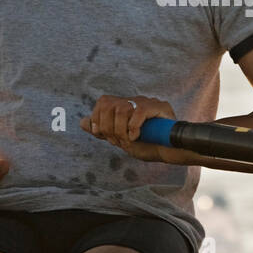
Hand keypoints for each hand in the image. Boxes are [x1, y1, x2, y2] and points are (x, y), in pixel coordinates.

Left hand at [79, 95, 193, 163]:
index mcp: (125, 106)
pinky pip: (139, 111)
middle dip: (107, 126)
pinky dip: (133, 126)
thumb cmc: (147, 145)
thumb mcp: (120, 139)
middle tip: (116, 140)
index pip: (103, 101)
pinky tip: (136, 137)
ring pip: (122, 107)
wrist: (170, 152)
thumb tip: (82, 122)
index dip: (98, 118)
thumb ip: (102, 130)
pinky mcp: (160, 106)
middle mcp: (135, 100)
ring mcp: (148, 102)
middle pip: (109, 103)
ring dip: (120, 129)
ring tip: (127, 140)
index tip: (103, 134)